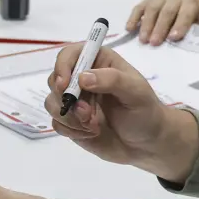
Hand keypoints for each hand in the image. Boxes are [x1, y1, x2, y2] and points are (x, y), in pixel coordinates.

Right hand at [46, 43, 198, 183]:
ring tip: (92, 125)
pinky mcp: (71, 121)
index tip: (65, 86)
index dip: (62, 67)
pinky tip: (91, 133)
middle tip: (87, 113)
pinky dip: (72, 130)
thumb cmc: (145, 112)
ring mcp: (75, 101)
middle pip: (55, 80)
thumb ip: (112, 80)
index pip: (69, 55)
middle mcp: (82, 78)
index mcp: (98, 62)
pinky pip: (57, 122)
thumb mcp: (136, 92)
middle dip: (67, 99)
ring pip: (51, 102)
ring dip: (70, 117)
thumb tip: (82, 77)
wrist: (147, 144)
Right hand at [126, 0, 198, 44]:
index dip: (179, 26)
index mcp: (190, 4)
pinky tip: (129, 29)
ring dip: (146, 25)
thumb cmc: (191, 16)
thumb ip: (189, 31)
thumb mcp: (197, 22)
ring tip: (143, 39)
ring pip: (152, 8)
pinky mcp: (148, 0)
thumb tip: (178, 46)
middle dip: (160, 28)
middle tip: (154, 43)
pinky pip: (139, 7)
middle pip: (167, 11)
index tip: (173, 38)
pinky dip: (133, 18)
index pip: (185, 14)